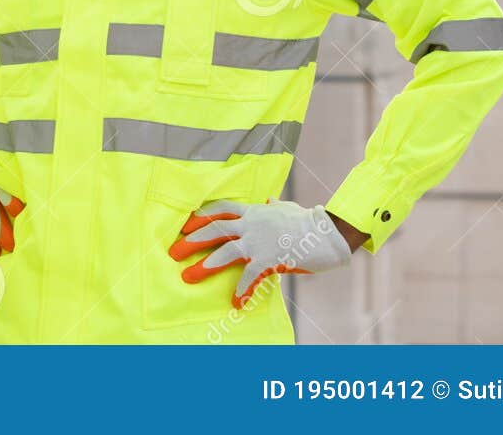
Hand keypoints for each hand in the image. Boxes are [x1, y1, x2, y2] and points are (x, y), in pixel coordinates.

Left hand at [168, 197, 351, 308]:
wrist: (327, 232)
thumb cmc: (309, 220)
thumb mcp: (287, 208)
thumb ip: (274, 206)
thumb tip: (269, 200)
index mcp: (254, 211)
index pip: (221, 209)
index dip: (201, 216)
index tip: (185, 224)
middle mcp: (252, 224)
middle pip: (215, 230)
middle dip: (193, 241)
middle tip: (174, 251)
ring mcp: (259, 241)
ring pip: (225, 252)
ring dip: (205, 265)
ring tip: (189, 276)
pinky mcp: (270, 258)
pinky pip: (250, 274)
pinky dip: (242, 289)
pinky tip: (235, 301)